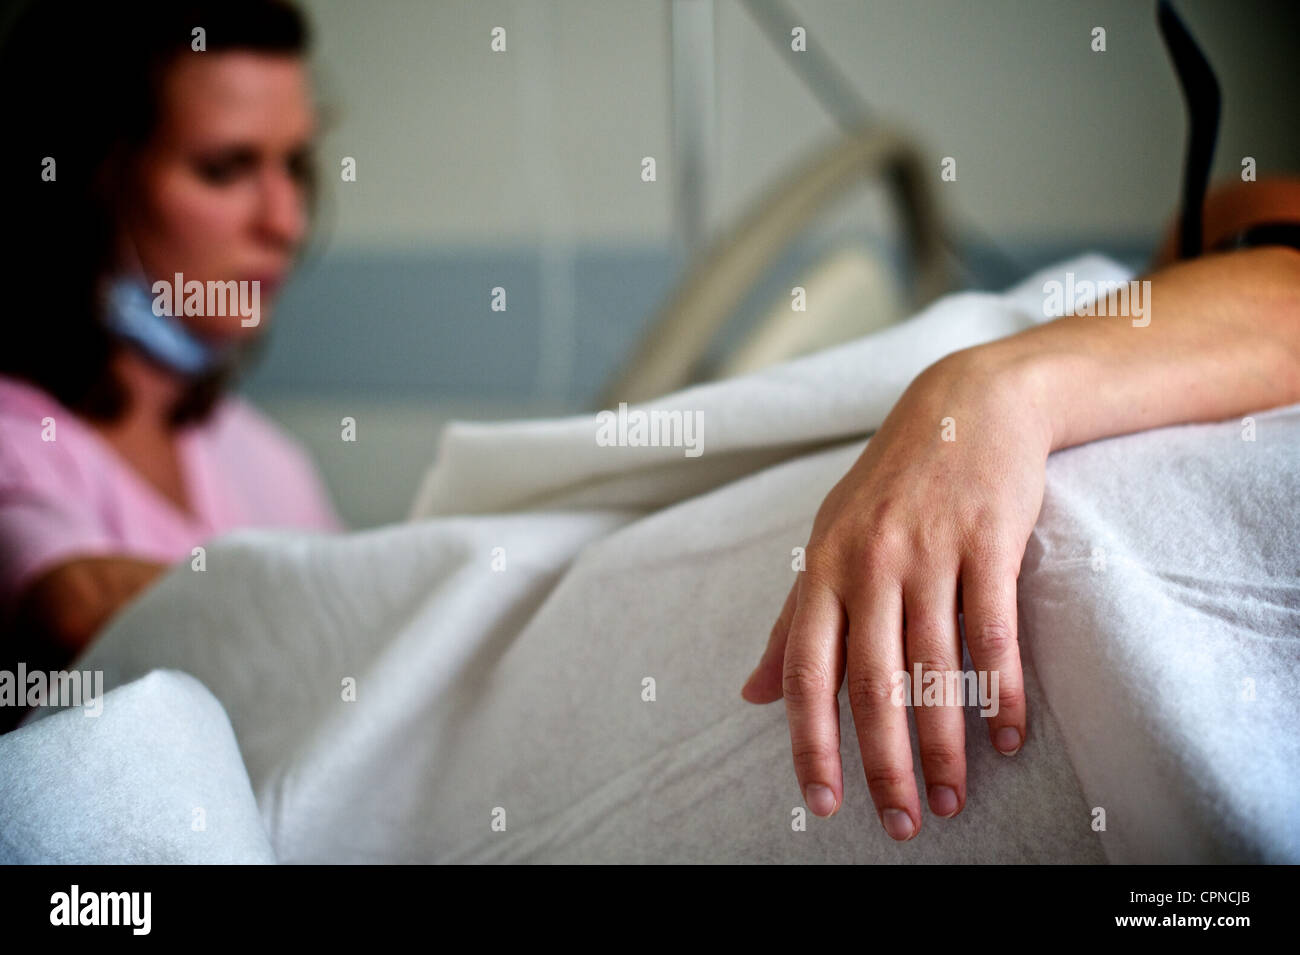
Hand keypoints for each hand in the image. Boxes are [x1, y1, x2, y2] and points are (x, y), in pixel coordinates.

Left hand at [741, 346, 1051, 839]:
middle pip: (872, 680)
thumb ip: (792, 621)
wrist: (966, 404)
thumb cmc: (889, 484)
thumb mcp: (828, 542)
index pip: (807, 670)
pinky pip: (994, 630)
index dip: (810, 741)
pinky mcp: (988, 540)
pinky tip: (1004, 738)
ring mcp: (930, 549)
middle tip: (898, 824)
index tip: (821, 802)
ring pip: (932, 665)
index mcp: (823, 567)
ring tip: (949, 799)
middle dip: (883, 761)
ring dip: (943, 742)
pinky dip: (998, 690)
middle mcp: (870, 562)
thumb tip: (750, 694)